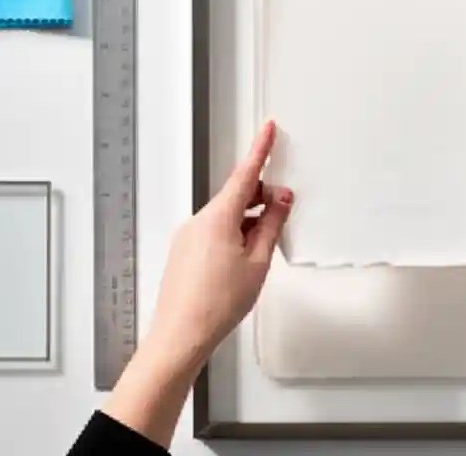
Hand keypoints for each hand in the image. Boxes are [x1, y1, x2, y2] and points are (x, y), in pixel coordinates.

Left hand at [147, 120, 292, 368]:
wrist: (181, 335)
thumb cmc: (216, 304)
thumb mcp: (258, 262)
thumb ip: (272, 225)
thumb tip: (282, 200)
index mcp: (217, 217)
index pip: (245, 174)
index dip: (260, 150)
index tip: (268, 129)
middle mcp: (198, 221)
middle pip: (237, 196)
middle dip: (262, 199)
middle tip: (284, 215)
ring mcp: (188, 236)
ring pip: (226, 216)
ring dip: (248, 222)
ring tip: (262, 252)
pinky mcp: (184, 252)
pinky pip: (214, 232)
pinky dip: (234, 235)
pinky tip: (244, 262)